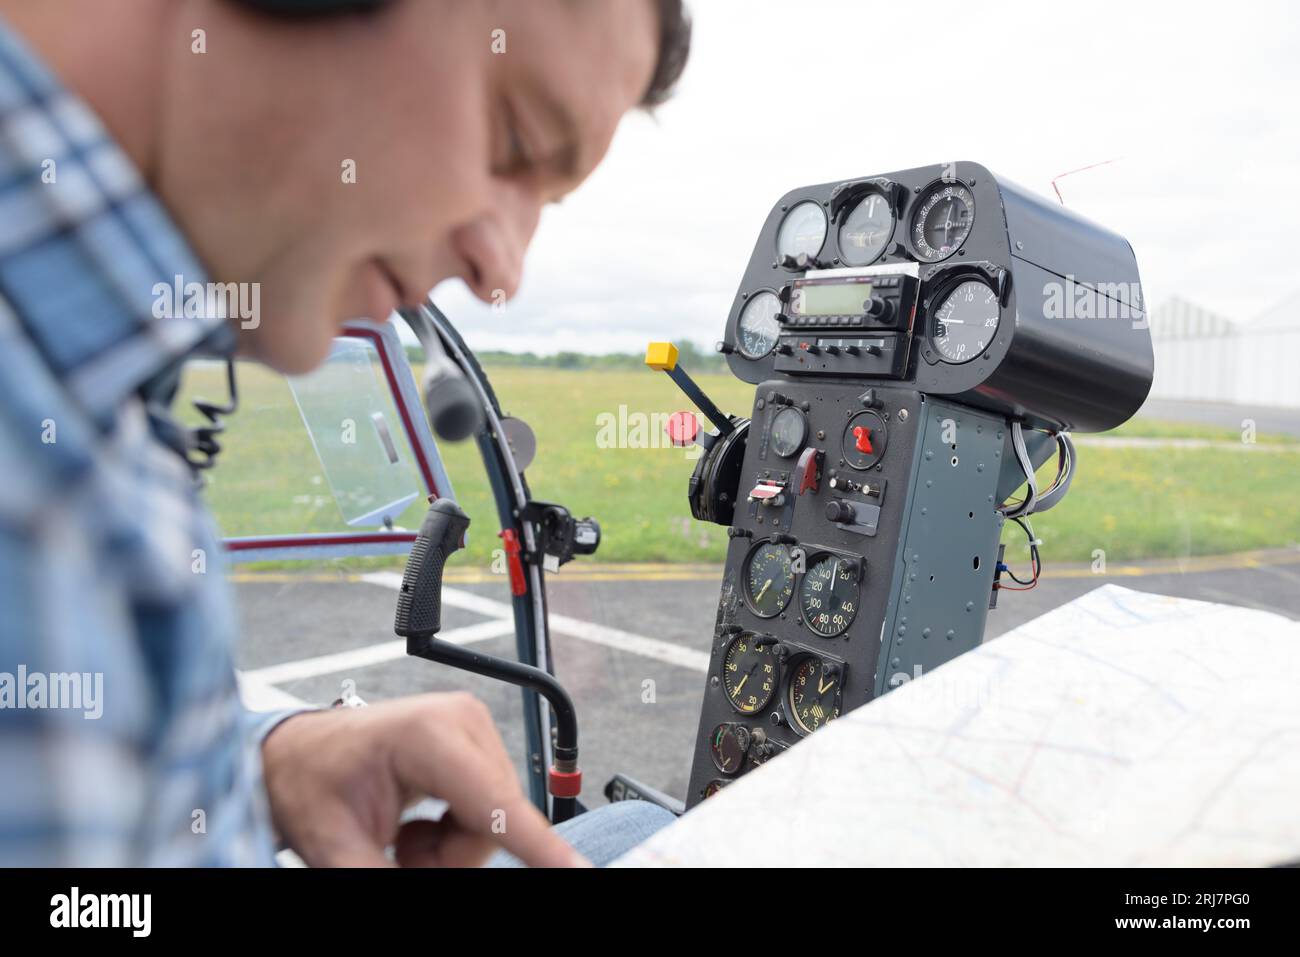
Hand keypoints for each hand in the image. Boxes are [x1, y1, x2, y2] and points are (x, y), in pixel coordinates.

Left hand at [261, 692, 588, 867]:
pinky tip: (417, 825)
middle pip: (496, 822)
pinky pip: (488, 813)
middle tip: (402, 852)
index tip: (579, 872)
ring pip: (495, 823)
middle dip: (453, 856)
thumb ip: (383, 880)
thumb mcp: (336, 846)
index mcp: (430, 733)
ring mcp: (472, 731)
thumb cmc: (306, 782)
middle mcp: (462, 722)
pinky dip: (454, 834)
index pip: (498, 803)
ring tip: (404, 839)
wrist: (295, 756)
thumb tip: (423, 884)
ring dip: (452, 848)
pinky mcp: (475, 747)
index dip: (541, 845)